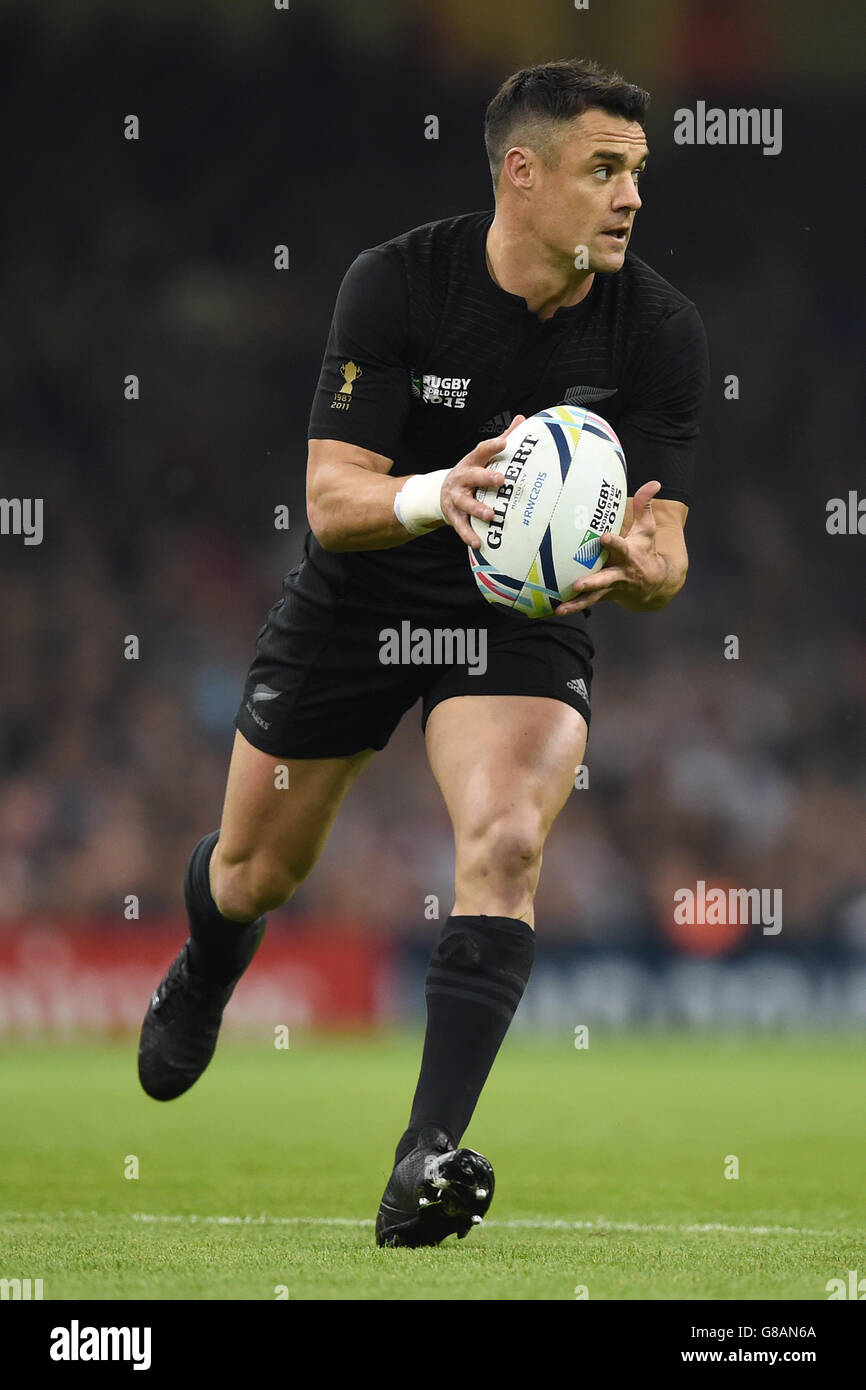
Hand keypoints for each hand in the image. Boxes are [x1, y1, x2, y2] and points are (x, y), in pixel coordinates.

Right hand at [441, 416, 525, 547]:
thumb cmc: (471, 472)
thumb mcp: (482, 456)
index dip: (492, 447)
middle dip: (485, 478)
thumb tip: (521, 418)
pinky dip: (468, 535)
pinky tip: (479, 543)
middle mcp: (462, 479)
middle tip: (501, 480)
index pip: (481, 451)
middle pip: (473, 476)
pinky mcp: (454, 516)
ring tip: (491, 515)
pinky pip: (461, 526)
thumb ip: (502, 439)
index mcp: (471, 462)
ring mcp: (456, 498)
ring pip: (465, 503)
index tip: (504, 442)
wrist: (442, 492)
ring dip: (477, 509)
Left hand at [555, 479, 669, 614]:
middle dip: (592, 582)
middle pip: (605, 579)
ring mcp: (609, 588)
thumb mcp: (647, 529)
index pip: (620, 547)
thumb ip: (645, 506)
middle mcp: (618, 574)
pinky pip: (584, 604)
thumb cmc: (645, 551)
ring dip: (576, 604)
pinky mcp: (601, 597)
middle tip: (578, 584)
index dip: (613, 542)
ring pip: (592, 597)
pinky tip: (553, 612)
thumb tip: (654, 482)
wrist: (653, 585)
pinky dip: (570, 608)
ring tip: (560, 609)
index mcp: (628, 555)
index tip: (604, 537)